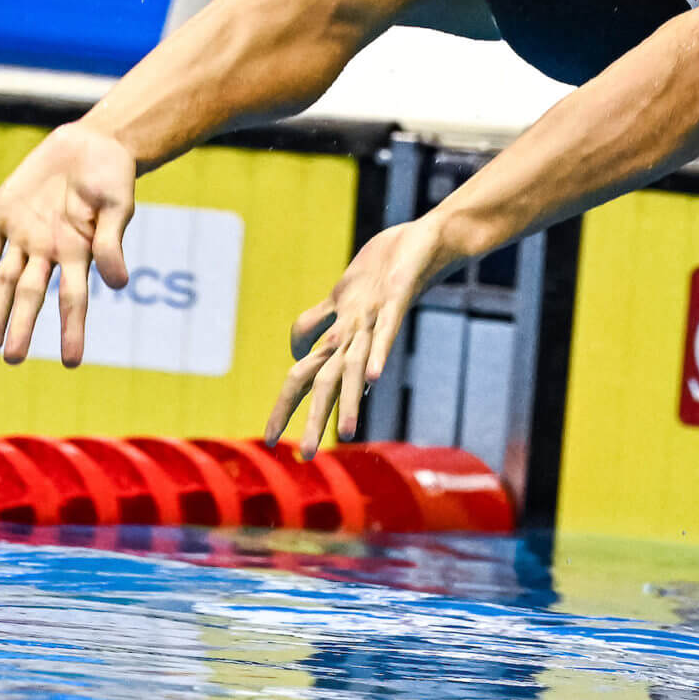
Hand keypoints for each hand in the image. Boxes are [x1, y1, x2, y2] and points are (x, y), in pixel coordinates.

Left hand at [0, 123, 137, 365]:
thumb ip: (111, 243)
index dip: (72, 331)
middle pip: (34, 297)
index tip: (72, 363)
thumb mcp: (118, 207)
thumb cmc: (113, 176)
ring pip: (8, 281)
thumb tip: (117, 285)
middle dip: (22, 328)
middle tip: (12, 359)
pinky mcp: (5, 215)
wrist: (92, 144)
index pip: (74, 300)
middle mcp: (51, 250)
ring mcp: (26, 235)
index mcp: (81, 253)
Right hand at [266, 217, 451, 456]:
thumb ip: (321, 326)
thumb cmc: (386, 267)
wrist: (430, 241)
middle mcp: (356, 335)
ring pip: (354, 364)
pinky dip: (378, 354)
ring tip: (344, 432)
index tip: (268, 441)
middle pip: (324, 380)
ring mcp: (374, 319)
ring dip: (348, 399)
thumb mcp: (342, 296)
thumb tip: (299, 354)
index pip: (302, 376)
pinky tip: (373, 378)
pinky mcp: (395, 299)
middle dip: (313, 417)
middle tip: (305, 457)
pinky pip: (385, 332)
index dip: (284, 406)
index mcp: (340, 336)